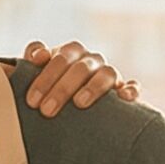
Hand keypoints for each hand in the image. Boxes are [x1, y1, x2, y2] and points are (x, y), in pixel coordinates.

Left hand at [21, 41, 140, 117]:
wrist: (71, 105)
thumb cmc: (50, 87)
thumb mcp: (38, 73)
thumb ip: (34, 58)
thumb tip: (37, 55)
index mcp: (71, 53)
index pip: (60, 58)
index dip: (45, 77)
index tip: (32, 100)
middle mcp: (91, 61)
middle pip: (80, 68)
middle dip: (62, 89)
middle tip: (46, 110)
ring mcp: (109, 74)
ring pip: (106, 74)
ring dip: (93, 87)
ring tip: (79, 103)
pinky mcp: (125, 90)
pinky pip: (132, 87)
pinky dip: (130, 90)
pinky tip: (124, 98)